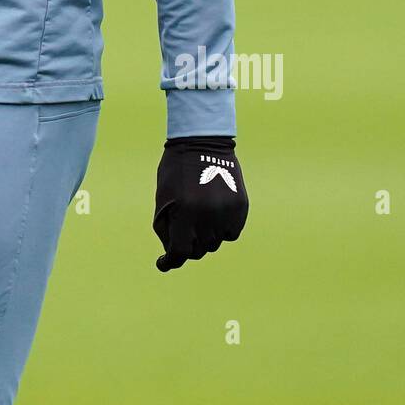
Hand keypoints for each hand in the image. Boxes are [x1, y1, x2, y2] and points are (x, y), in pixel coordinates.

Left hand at [153, 135, 247, 270]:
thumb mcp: (163, 197)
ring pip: (215, 242)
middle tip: (182, 232)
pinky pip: (231, 233)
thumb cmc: (176, 170)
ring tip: (198, 216)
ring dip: (205, 236)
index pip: (180, 252)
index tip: (163, 263)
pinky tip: (213, 214)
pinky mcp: (240, 207)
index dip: (170, 261)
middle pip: (198, 249)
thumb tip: (173, 254)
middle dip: (188, 244)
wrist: (202, 142)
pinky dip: (222, 229)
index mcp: (185, 212)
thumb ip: (166, 228)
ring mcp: (227, 211)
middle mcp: (208, 215)